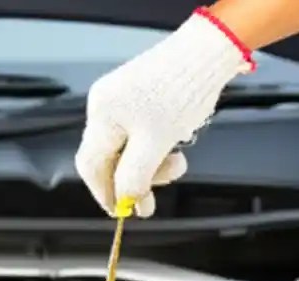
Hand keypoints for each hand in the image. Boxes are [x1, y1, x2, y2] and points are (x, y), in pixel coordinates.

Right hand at [75, 9, 253, 216]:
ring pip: (127, 147)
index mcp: (101, 115)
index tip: (122, 211)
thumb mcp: (157, 143)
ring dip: (151, 162)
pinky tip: (172, 142)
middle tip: (160, 186)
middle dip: (136, 176)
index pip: (91, 166)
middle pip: (109, 158)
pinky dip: (155, 145)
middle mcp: (104, 105)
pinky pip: (138, 133)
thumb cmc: (182, 90)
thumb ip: (137, 178)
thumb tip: (130, 205)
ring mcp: (119, 99)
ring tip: (177, 161)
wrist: (207, 52)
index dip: (105, 192)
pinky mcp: (137, 96)